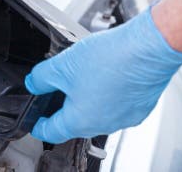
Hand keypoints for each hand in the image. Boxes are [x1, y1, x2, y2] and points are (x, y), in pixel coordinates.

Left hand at [25, 8, 181, 142]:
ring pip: (97, 113)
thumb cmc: (110, 59)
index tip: (35, 121)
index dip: (39, 125)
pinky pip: (116, 105)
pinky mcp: (140, 108)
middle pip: (75, 122)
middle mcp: (104, 125)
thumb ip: (41, 77)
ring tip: (82, 75)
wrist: (148, 49)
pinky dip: (107, 94)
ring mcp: (125, 118)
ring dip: (86, 99)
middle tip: (56, 89)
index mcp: (80, 121)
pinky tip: (105, 75)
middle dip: (63, 107)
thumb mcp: (62, 65)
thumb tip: (34, 83)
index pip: (52, 131)